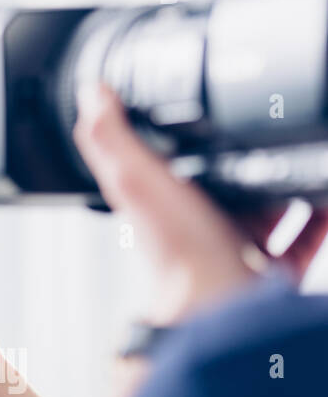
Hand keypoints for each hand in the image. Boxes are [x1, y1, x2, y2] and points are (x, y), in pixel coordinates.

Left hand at [72, 83, 327, 324]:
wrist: (223, 305)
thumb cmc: (176, 248)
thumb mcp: (137, 180)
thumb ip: (113, 137)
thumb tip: (92, 92)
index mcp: (163, 201)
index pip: (164, 159)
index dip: (177, 133)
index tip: (202, 100)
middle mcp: (196, 223)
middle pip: (221, 181)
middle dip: (243, 156)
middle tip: (270, 124)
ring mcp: (234, 247)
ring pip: (265, 208)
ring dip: (285, 183)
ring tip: (303, 149)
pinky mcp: (270, 270)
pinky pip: (302, 238)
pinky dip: (319, 215)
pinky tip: (327, 192)